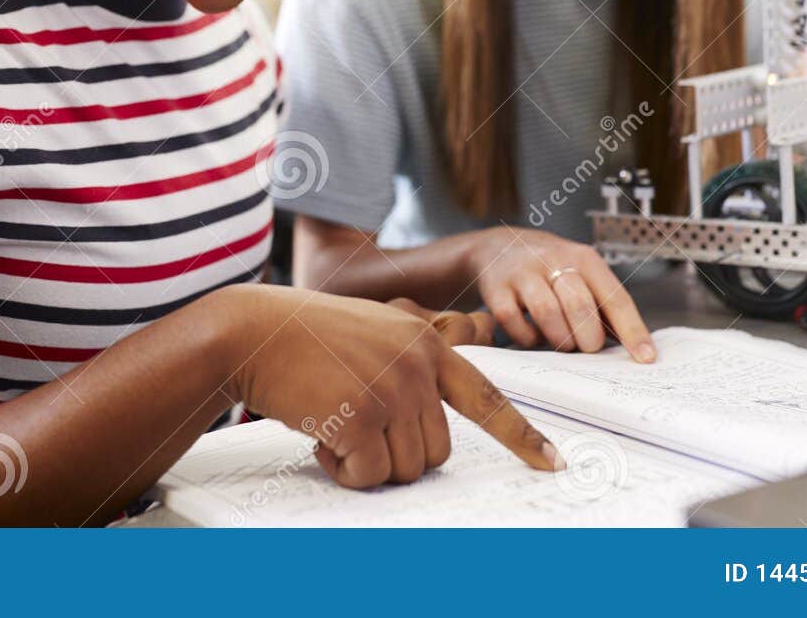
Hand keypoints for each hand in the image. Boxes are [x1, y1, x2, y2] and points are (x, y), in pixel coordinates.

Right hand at [217, 286, 559, 487]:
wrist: (254, 332)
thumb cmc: (306, 339)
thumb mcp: (373, 335)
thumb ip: (410, 367)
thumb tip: (429, 429)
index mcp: (426, 343)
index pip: (487, 396)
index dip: (521, 435)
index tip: (552, 461)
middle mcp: (418, 363)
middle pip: (437, 450)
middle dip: (397, 454)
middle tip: (357, 429)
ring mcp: (392, 387)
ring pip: (405, 467)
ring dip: (367, 463)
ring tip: (335, 422)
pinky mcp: (361, 414)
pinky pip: (368, 474)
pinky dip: (343, 469)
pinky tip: (321, 434)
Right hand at [464, 227, 655, 361]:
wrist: (497, 246)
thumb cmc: (548, 267)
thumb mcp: (580, 273)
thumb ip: (602, 304)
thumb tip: (633, 345)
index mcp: (584, 258)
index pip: (615, 297)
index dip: (632, 330)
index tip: (645, 357)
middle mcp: (553, 260)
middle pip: (580, 305)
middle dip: (589, 338)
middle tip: (588, 347)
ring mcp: (522, 273)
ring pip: (547, 313)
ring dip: (559, 339)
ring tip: (562, 342)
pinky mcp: (496, 289)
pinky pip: (514, 322)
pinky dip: (527, 338)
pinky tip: (534, 334)